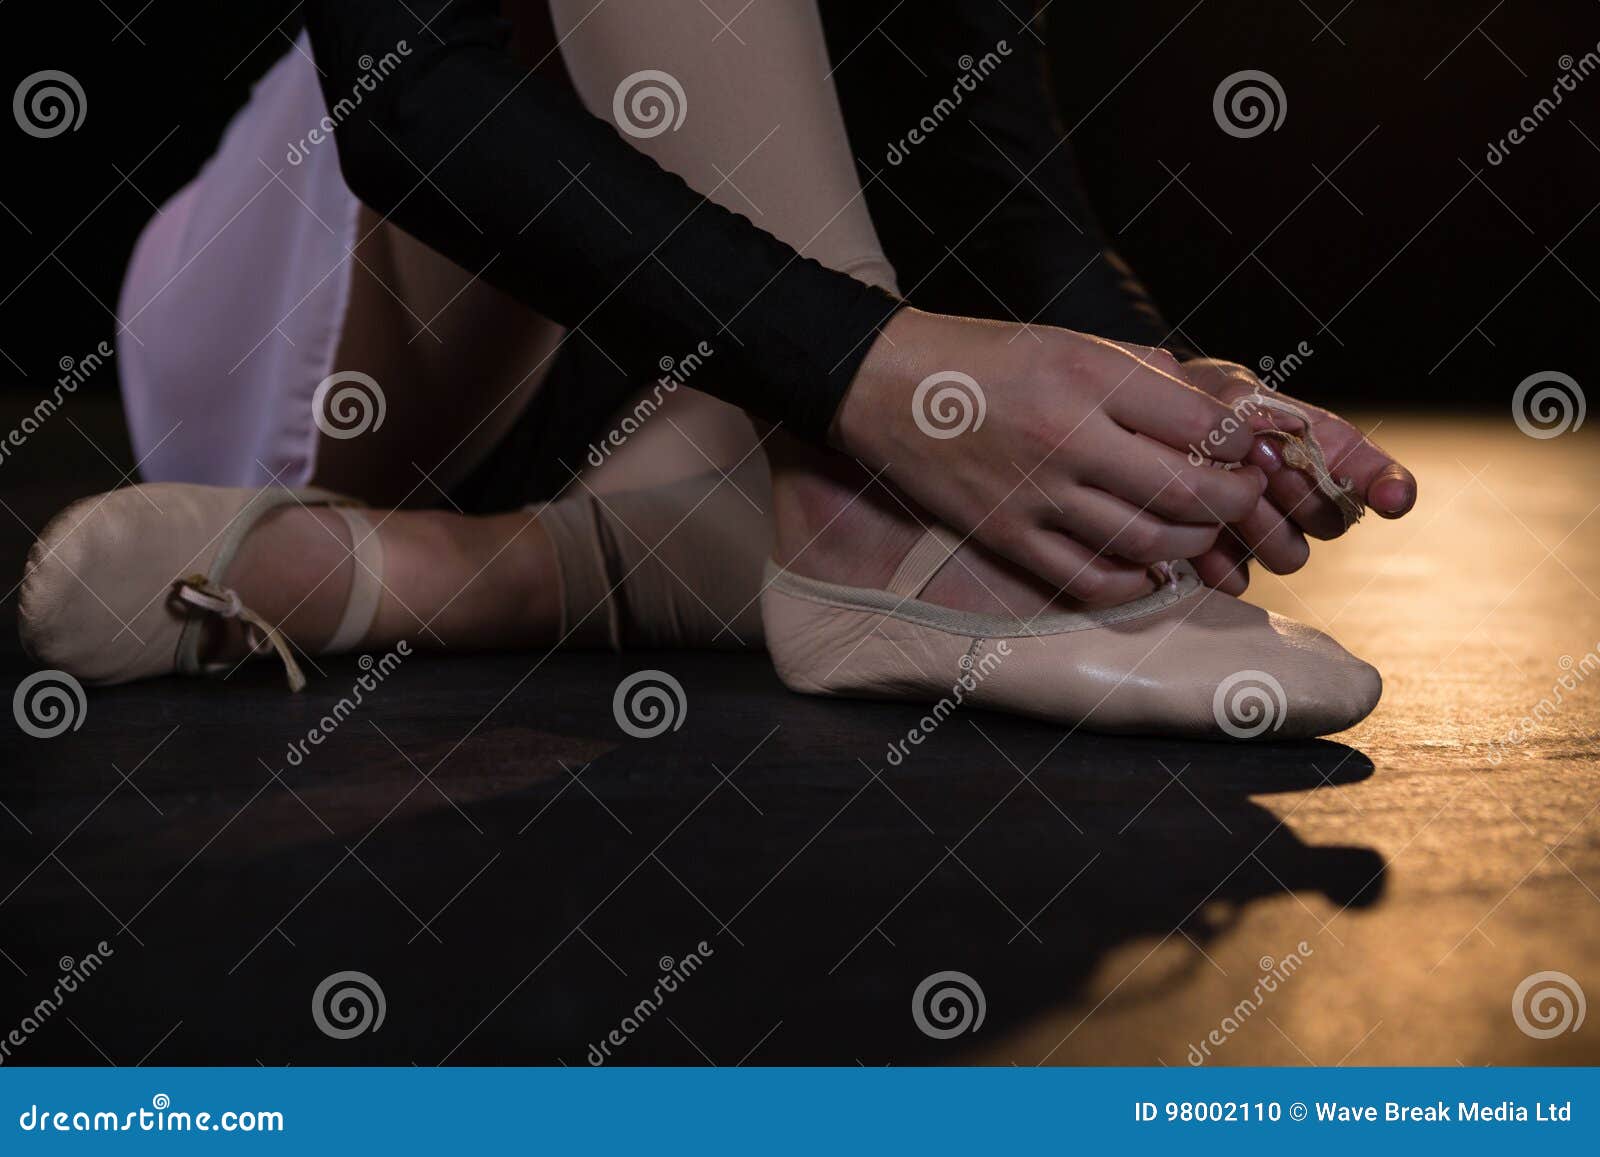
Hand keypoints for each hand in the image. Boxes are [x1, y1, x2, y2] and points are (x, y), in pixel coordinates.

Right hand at [832, 309, 1267, 603]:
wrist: (884, 386)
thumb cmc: (984, 358)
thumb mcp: (1070, 343)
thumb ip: (1144, 378)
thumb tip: (1221, 416)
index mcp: (1087, 378)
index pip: (1200, 425)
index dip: (1243, 444)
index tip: (1249, 448)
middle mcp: (1065, 439)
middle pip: (1185, 492)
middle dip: (1234, 500)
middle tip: (1242, 494)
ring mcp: (1035, 496)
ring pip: (1147, 541)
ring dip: (1193, 542)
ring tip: (1201, 528)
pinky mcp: (1008, 536)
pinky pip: (1091, 579)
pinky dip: (1136, 581)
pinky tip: (1150, 566)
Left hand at [1180, 357, 1417, 591]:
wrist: (1156, 428)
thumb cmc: (1204, 403)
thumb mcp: (1226, 388)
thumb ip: (1249, 404)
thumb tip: (1262, 430)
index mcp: (1324, 452)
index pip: (1375, 475)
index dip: (1390, 488)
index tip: (1391, 497)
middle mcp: (1307, 501)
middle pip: (1330, 522)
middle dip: (1298, 490)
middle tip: (1261, 456)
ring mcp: (1269, 535)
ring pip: (1290, 555)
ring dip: (1261, 525)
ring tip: (1227, 489)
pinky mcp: (1228, 562)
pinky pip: (1239, 581)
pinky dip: (1220, 561)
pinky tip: (1200, 531)